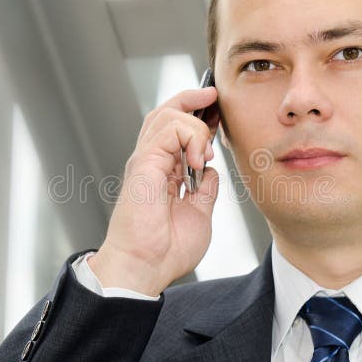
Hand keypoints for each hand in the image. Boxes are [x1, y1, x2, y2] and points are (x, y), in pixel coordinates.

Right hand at [88, 86, 219, 295]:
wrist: (145, 267)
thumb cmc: (165, 249)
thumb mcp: (199, 213)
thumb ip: (205, 189)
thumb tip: (211, 170)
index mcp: (163, 172)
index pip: (176, 129)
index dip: (197, 114)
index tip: (217, 109)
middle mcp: (151, 161)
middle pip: (166, 112)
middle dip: (192, 97)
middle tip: (214, 94)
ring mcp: (145, 160)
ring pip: (168, 114)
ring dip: (196, 126)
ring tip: (206, 156)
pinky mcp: (144, 163)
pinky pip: (169, 129)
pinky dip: (191, 137)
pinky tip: (200, 161)